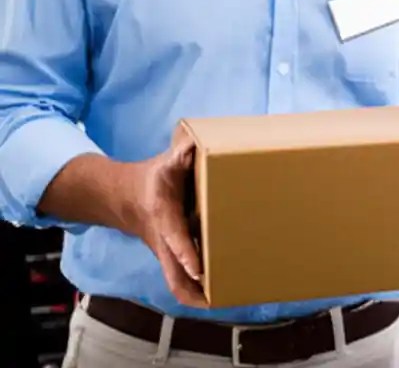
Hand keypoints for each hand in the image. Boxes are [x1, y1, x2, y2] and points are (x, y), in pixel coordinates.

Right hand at [119, 128, 206, 307]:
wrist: (124, 196)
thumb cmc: (153, 178)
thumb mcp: (165, 163)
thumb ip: (181, 155)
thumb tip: (195, 145)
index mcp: (164, 216)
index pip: (175, 239)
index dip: (186, 254)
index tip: (199, 270)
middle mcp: (164, 241)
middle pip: (174, 275)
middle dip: (193, 289)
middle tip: (218, 299)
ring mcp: (166, 253)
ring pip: (176, 284)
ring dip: (196, 296)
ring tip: (224, 302)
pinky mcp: (171, 257)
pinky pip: (179, 281)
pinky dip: (194, 291)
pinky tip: (217, 296)